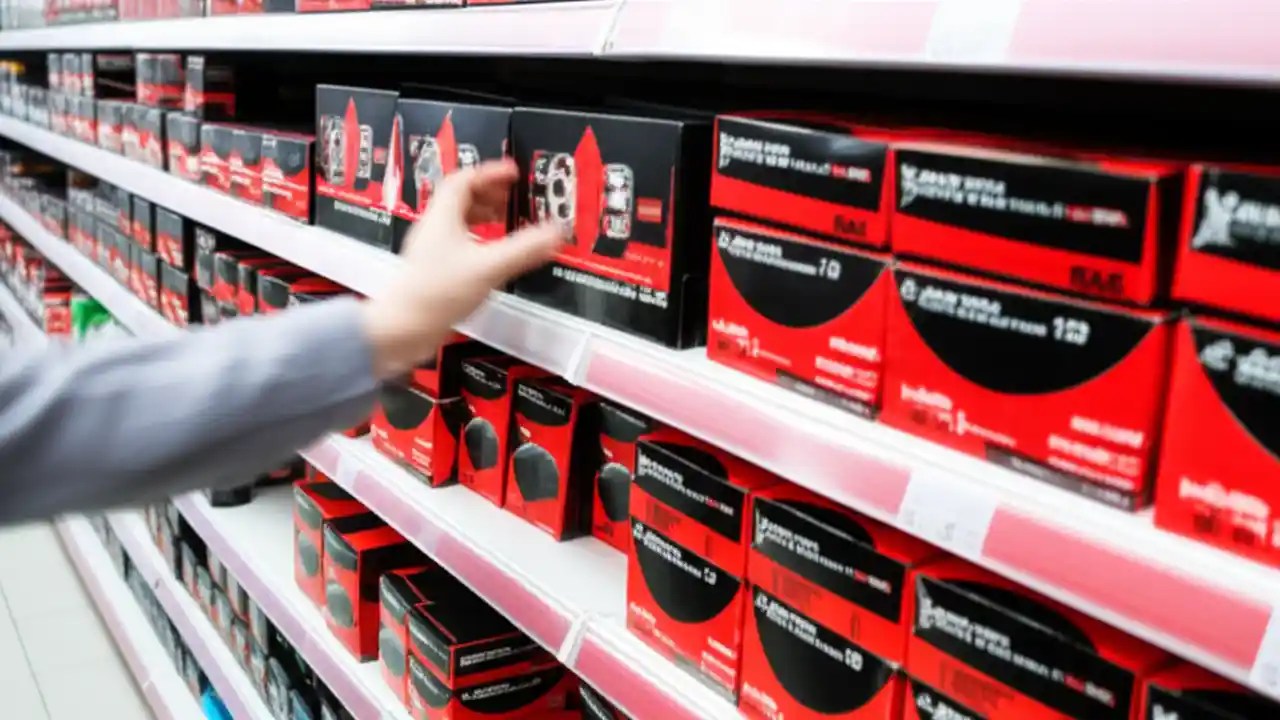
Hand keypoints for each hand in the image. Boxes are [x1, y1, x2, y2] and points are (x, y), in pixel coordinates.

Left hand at [363, 159, 563, 378]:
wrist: (402, 328)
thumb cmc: (438, 293)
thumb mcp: (488, 268)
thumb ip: (524, 249)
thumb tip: (556, 232)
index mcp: (443, 217)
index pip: (464, 180)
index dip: (490, 173)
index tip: (514, 174)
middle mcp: (434, 228)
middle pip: (460, 198)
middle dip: (489, 193)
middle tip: (513, 197)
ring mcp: (432, 250)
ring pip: (458, 221)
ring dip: (483, 216)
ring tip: (506, 221)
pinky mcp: (433, 270)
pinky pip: (457, 243)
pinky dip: (478, 239)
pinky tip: (491, 254)